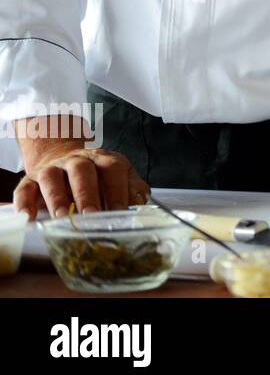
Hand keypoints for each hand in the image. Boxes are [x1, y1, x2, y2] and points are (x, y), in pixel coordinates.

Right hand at [13, 117, 149, 219]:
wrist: (59, 156)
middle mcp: (77, 161)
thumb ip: (132, 188)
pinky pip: (25, 189)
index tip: (121, 211)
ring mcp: (52, 169)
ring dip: (57, 198)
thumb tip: (140, 202)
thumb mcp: (117, 176)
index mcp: (103, 159)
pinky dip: (24, 202)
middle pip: (82, 171)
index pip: (113, 169)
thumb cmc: (95, 174)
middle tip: (91, 215)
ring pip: (52, 178)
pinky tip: (28, 217)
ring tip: (61, 217)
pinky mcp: (30, 179)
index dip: (118, 189)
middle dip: (87, 193)